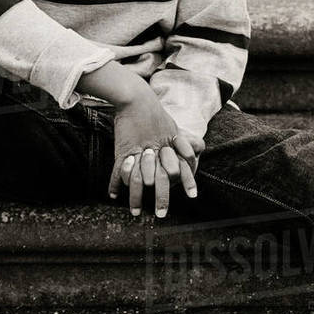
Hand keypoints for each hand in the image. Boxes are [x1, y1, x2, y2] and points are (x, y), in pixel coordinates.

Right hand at [106, 95, 199, 217]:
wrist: (136, 98)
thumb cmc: (155, 114)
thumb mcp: (173, 127)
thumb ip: (185, 141)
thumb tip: (200, 148)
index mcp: (170, 144)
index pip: (182, 165)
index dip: (188, 180)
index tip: (193, 196)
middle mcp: (157, 150)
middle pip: (162, 178)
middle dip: (162, 198)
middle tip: (162, 215)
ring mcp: (139, 151)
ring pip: (139, 180)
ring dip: (136, 198)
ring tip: (135, 213)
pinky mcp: (124, 150)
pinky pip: (119, 171)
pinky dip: (115, 184)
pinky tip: (113, 196)